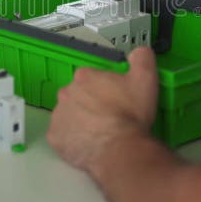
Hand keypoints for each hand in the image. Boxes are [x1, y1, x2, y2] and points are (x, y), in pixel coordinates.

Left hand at [47, 47, 158, 174]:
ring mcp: (58, 116)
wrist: (121, 150)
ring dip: (80, 121)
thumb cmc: (130, 115)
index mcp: (84, 77)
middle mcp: (66, 92)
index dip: (104, 89)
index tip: (115, 99)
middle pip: (77, 96)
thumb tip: (139, 51)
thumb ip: (142, 59)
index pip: (91, 78)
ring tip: (100, 132)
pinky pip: (62, 136)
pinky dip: (72, 139)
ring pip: (69, 115)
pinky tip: (88, 144)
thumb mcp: (145, 80)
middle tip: (109, 117)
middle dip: (90, 104)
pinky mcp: (54, 137)